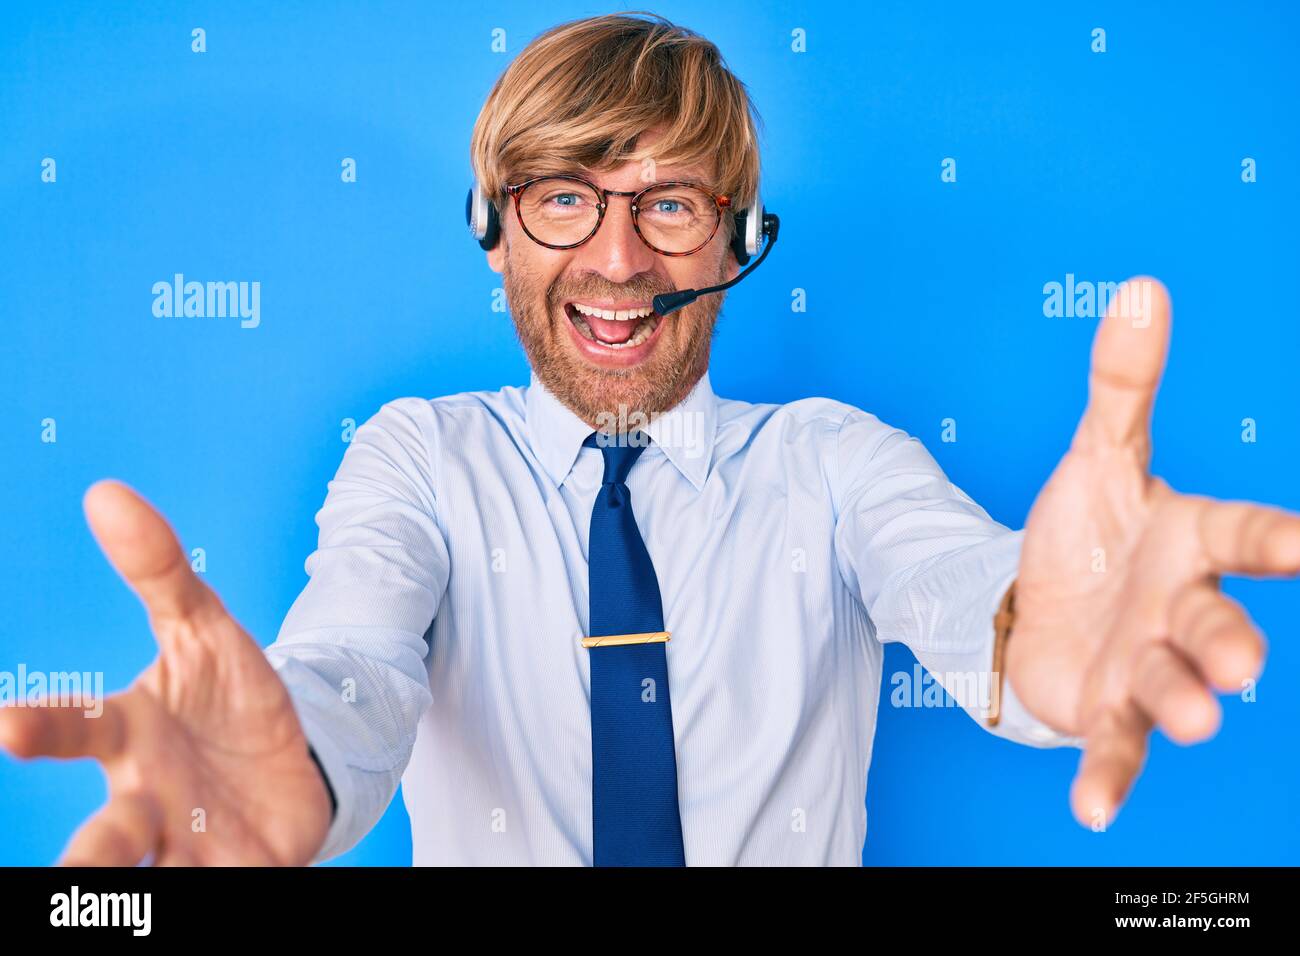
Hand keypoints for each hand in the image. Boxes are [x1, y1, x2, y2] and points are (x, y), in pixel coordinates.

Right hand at [0, 481, 332, 864]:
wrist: (292, 753)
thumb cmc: (226, 694)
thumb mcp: (205, 626)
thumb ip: (160, 569)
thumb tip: (105, 492)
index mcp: (129, 735)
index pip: (78, 729)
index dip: (42, 729)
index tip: (7, 726)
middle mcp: (146, 797)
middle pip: (107, 836)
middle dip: (87, 859)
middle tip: (68, 878)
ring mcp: (190, 842)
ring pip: (155, 880)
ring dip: (139, 894)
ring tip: (119, 905)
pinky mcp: (241, 869)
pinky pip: (231, 889)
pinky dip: (233, 891)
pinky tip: (243, 885)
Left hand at [1006, 277, 1299, 828]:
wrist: (1042, 596)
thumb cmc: (1090, 527)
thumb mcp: (1097, 454)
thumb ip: (1123, 385)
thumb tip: (1140, 286)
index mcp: (1193, 538)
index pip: (1247, 534)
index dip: (1280, 539)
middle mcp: (1182, 607)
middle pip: (1215, 625)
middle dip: (1229, 644)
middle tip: (1238, 667)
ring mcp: (1146, 664)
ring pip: (1170, 687)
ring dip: (1180, 704)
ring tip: (1191, 719)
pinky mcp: (1105, 709)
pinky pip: (1112, 747)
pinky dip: (1108, 779)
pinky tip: (1091, 810)